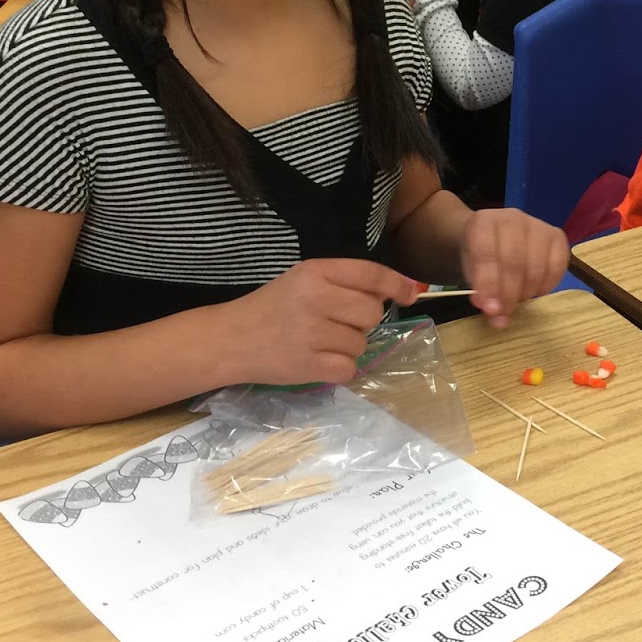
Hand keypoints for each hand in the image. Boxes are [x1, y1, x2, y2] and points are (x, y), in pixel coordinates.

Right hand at [226, 258, 419, 385]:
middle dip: (361, 322)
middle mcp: (316, 298)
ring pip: (362, 343)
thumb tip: (394, 291)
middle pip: (371, 313)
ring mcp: (312, 333)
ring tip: (319, 342)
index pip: (370, 274)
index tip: (411, 294)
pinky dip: (340, 369)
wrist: (230, 339)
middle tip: (334, 324)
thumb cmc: (272, 307)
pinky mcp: (308, 365)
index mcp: (315, 272)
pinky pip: (350, 368)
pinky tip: (318, 361)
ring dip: (348, 347)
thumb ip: (345, 282)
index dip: (397, 284)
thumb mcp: (304, 281)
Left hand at [459, 209, 569, 328]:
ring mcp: (537, 225)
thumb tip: (496, 314)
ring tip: (516, 301)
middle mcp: (512, 218)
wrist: (494, 236)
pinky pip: (557, 267)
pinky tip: (534, 291)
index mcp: (483, 223)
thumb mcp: (471, 271)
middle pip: (514, 261)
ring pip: (536, 266)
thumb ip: (481, 292)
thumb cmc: (480, 256)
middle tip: (503, 314)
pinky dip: (546, 286)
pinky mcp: (557, 236)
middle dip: (508, 294)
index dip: (488, 283)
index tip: (489, 309)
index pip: (485, 252)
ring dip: (526, 292)